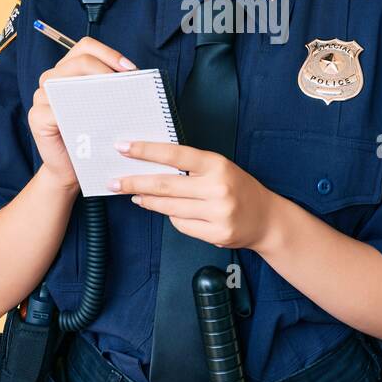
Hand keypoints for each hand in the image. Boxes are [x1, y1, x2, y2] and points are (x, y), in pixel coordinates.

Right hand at [28, 36, 135, 191]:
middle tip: (128, 87)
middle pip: (80, 60)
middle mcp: (51, 79)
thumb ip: (111, 88)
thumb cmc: (90, 136)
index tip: (130, 69)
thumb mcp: (103, 106)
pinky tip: (95, 123)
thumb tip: (135, 77)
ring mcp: (40, 97)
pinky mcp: (36, 117)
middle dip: (108, 71)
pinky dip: (79, 114)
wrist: (71, 169)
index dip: (109, 53)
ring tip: (115, 103)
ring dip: (96, 90)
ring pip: (68, 81)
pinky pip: (58, 109)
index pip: (85, 47)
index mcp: (67, 70)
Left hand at [108, 141, 280, 253]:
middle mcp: (218, 188)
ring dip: (148, 202)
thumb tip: (150, 165)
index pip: (175, 154)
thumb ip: (191, 167)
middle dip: (134, 183)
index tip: (124, 147)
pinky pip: (181, 225)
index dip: (146, 150)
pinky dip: (172, 218)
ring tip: (136, 196)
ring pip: (169, 208)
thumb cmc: (238, 189)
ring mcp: (218, 213)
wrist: (267, 219)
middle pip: (165, 185)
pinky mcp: (216, 234)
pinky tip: (172, 212)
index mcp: (217, 164)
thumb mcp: (219, 168)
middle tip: (114, 182)